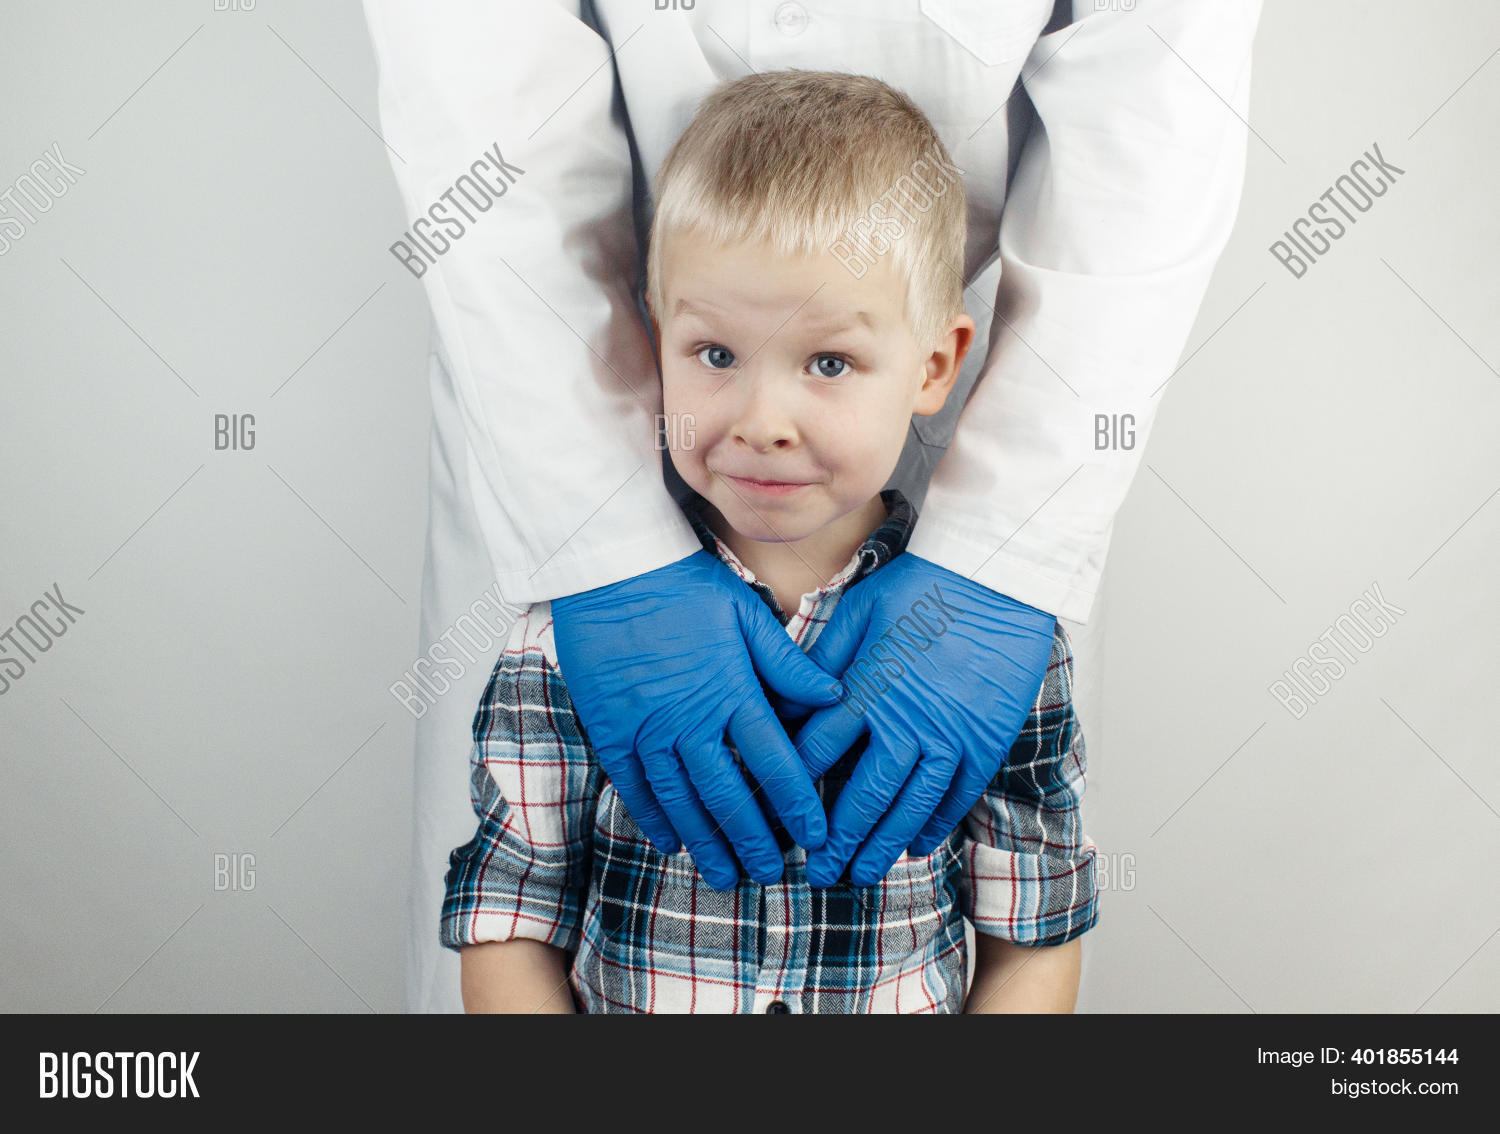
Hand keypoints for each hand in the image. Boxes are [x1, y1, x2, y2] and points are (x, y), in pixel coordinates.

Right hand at [550, 549, 840, 888]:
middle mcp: (691, 721)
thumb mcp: (747, 615)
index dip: (796, 803)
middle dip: (753, 839)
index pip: (774, 762)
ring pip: (682, 801)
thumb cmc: (685, 587)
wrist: (613, 571)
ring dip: (706, 843)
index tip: (813, 834)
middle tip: (770, 875)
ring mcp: (648, 729)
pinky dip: (653, 818)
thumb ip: (788, 664)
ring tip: (725, 875)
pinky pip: (634, 786)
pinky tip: (670, 842)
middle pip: (729, 795)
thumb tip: (835, 695)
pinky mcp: (612, 730)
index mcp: (732, 692)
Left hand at [787, 553, 1055, 887]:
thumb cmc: (922, 587)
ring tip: (862, 874)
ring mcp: (951, 736)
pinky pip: (957, 795)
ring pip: (911, 808)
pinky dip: (935, 824)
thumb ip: (820, 663)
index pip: (817, 753)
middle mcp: (907, 722)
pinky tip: (917, 845)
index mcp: (866, 689)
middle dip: (837, 841)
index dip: (793, 788)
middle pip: (863, 797)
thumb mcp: (858, 612)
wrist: (999, 579)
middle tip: (818, 873)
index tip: (779, 814)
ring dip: (883, 846)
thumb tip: (783, 703)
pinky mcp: (985, 740)